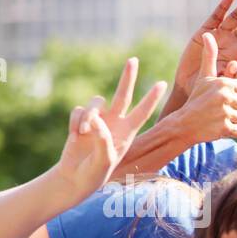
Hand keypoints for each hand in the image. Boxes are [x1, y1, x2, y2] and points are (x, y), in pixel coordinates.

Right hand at [56, 58, 165, 196]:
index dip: (151, 98)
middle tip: (133, 59)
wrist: (74, 177)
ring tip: (84, 131)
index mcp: (127, 133)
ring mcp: (98, 120)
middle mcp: (115, 123)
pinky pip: (78, 110)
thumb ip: (103, 141)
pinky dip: (76, 121)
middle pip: (122, 94)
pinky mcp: (82, 120)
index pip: (142, 112)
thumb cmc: (94, 173)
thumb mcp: (104, 161)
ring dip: (89, 114)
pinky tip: (75, 135)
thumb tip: (96, 120)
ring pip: (96, 101)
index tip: (162, 83)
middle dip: (127, 77)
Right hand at [177, 33, 236, 142]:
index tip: (229, 99)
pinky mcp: (225, 128)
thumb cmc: (197, 99)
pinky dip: (234, 133)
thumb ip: (210, 57)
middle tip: (224, 112)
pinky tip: (221, 128)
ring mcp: (225, 112)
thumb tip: (208, 34)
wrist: (183, 124)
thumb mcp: (204, 77)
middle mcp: (225, 95)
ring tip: (222, 119)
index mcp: (224, 82)